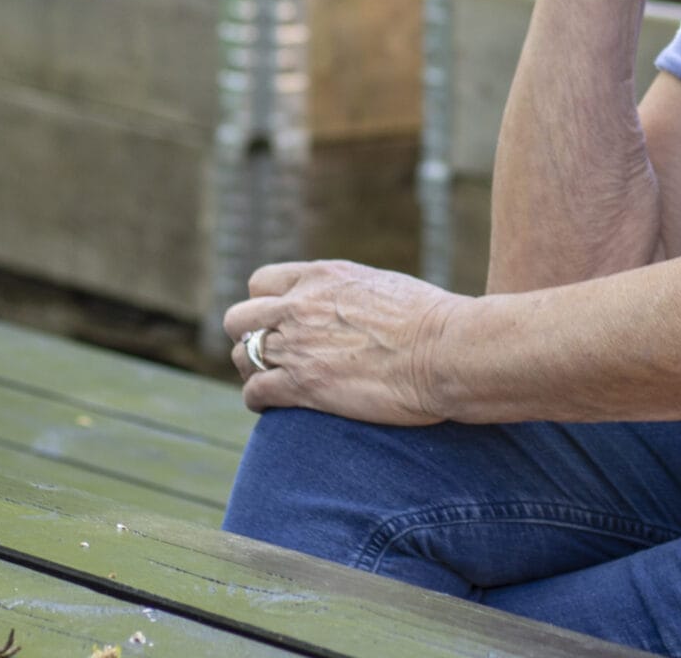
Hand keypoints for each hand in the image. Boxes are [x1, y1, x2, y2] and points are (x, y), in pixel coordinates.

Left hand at [223, 259, 455, 422]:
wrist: (442, 350)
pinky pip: (254, 393)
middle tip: (270, 353)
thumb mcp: (379, 285)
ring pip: (241, 356)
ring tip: (272, 381)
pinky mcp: (302, 385)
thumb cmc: (427, 318)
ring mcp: (297, 345)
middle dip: (249, 336)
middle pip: (238, 318)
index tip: (279, 321)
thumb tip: (345, 305)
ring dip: (253, 370)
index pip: (260, 283)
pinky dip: (259, 400)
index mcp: (320, 276)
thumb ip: (347, 292)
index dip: (265, 304)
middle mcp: (300, 305)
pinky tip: (276, 405)